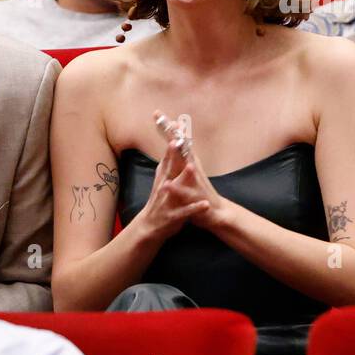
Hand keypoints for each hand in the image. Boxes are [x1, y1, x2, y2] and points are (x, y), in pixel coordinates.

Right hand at [135, 127, 211, 241]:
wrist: (149, 228)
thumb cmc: (160, 203)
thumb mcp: (162, 182)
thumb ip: (168, 165)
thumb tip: (171, 147)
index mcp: (163, 178)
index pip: (168, 156)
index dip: (172, 142)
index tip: (176, 126)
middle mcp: (164, 186)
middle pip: (169, 167)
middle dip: (173, 155)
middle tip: (176, 141)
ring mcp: (168, 201)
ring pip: (176, 188)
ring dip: (184, 178)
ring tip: (192, 167)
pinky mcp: (174, 215)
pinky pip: (186, 211)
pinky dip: (195, 207)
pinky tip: (204, 204)